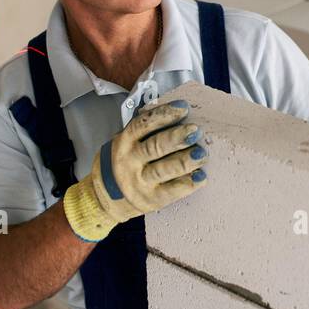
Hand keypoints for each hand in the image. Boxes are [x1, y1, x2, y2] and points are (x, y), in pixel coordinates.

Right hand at [62, 99, 208, 240]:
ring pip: (164, 170)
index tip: (184, 107)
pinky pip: (171, 191)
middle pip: (154, 147)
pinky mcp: (151, 200)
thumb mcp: (128, 142)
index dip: (164, 115)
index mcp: (125, 141)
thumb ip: (148, 131)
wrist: (107, 197)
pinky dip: (187, 183)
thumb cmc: (127, 161)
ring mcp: (140, 182)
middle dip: (177, 138)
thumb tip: (183, 114)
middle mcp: (130, 161)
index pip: (142, 124)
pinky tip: (201, 176)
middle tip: (196, 131)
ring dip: (185, 161)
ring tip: (202, 154)